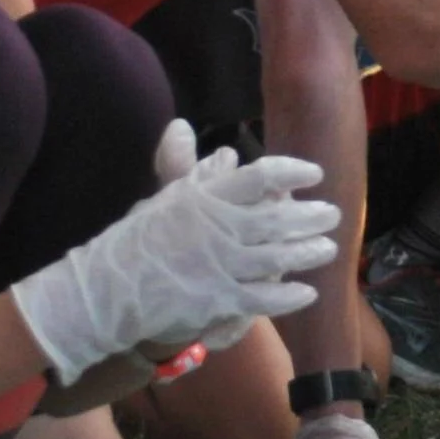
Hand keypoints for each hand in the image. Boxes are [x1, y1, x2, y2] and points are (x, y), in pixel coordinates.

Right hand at [11, 120, 339, 381]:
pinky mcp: (216, 300)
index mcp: (203, 198)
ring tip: (329, 249)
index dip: (292, 171)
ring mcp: (218, 266)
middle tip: (332, 214)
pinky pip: (263, 297)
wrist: (106, 290)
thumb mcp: (161, 198)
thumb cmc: (136, 242)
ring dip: (308, 252)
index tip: (313, 172)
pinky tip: (307, 292)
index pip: (258, 176)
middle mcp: (216, 229)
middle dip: (311, 216)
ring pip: (277, 257)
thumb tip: (202, 138)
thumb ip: (187, 169)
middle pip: (277, 218)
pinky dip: (288, 295)